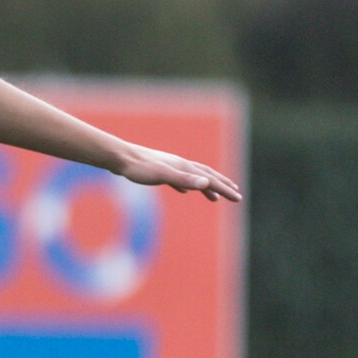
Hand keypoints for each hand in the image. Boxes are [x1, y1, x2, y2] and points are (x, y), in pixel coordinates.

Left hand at [112, 143, 242, 201]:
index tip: (238, 199)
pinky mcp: (158, 171)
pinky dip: (186, 185)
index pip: (210, 180)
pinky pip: (178, 179)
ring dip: (207, 186)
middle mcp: (180, 165)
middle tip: (236, 194)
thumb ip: (184, 180)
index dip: (225, 189)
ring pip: (194, 177)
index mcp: (184, 167)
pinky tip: (184, 191)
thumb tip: (207, 183)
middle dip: (222, 185)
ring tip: (214, 197)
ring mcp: (169, 167)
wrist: (119, 158)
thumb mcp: (163, 176)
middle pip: (207, 175)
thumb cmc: (139, 168)